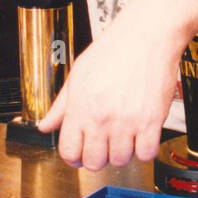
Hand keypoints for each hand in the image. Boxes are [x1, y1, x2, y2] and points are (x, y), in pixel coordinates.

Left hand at [36, 8, 184, 170]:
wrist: (147, 34)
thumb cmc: (114, 49)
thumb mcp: (78, 74)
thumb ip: (61, 105)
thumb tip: (45, 125)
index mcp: (80, 107)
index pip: (69, 152)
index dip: (74, 157)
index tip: (81, 154)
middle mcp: (101, 117)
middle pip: (94, 162)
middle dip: (98, 157)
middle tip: (104, 145)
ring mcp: (127, 121)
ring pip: (120, 160)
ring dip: (122, 152)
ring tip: (124, 136)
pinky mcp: (151, 121)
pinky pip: (146, 153)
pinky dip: (144, 149)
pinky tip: (142, 135)